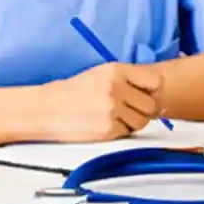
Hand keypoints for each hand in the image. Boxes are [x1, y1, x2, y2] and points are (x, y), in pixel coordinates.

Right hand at [40, 63, 165, 142]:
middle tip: (126, 109)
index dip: (151, 90)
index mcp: (116, 70)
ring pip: (142, 121)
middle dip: (141, 109)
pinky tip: (104, 124)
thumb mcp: (101, 74)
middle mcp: (116, 88)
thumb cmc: (75, 92)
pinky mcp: (107, 129)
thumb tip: (156, 88)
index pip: (154, 81)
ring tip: (114, 117)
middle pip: (150, 105)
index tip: (145, 94)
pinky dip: (119, 131)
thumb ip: (128, 78)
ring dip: (132, 122)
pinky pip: (127, 132)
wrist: (47, 109)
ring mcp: (112, 109)